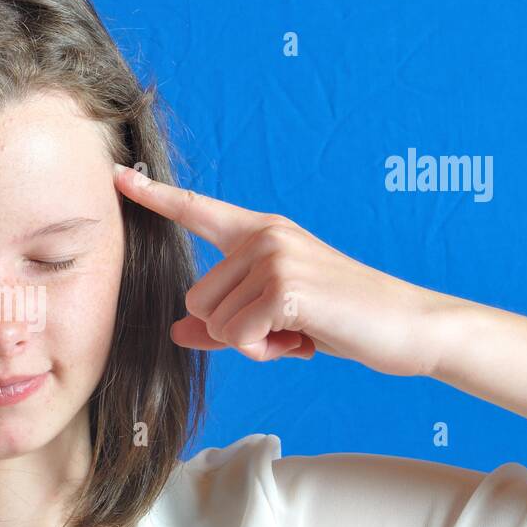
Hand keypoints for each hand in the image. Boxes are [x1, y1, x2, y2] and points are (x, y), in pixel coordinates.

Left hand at [113, 164, 447, 376]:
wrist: (408, 325)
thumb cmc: (340, 318)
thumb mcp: (275, 318)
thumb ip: (224, 324)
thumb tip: (176, 332)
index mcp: (260, 232)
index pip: (197, 209)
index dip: (154, 196)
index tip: (118, 176)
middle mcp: (264, 236)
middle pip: (197, 302)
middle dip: (236, 331)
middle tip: (287, 325)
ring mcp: (274, 257)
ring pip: (216, 323)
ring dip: (254, 342)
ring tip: (300, 328)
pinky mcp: (285, 287)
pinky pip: (240, 337)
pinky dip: (267, 350)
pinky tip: (304, 337)